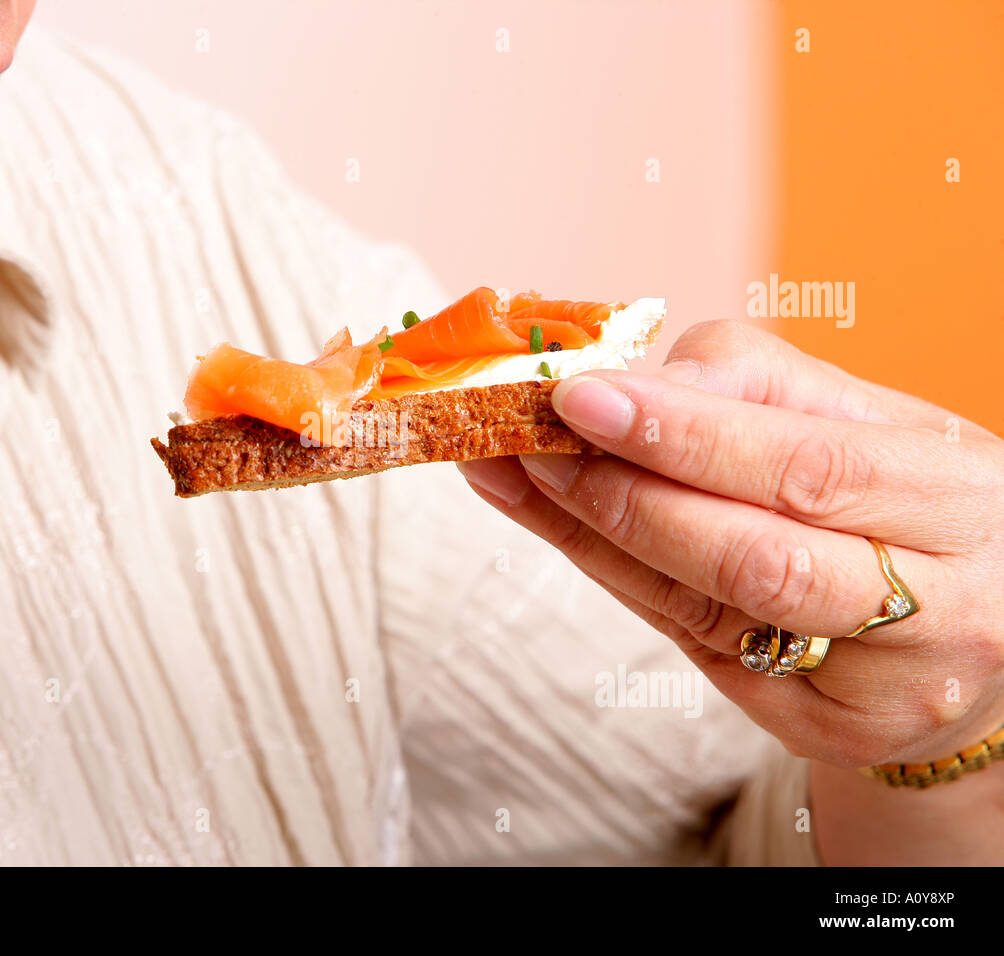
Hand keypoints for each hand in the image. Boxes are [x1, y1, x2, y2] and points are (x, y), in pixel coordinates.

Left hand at [458, 320, 1003, 768]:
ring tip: (517, 472)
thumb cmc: (908, 498)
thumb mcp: (871, 420)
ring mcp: (875, 688)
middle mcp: (940, 613)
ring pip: (707, 611)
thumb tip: (634, 380)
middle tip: (532, 439)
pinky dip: (614, 577)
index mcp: (963, 505)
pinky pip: (691, 646)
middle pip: (754, 559)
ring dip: (595, 536)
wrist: (975, 626)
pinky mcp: (817, 729)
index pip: (811, 469)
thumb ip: (759, 387)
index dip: (687, 435)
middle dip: (625, 495)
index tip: (582, 395)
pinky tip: (559, 525)